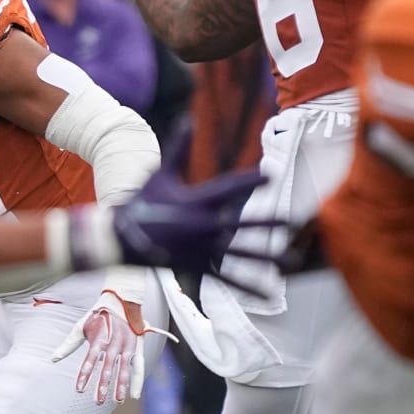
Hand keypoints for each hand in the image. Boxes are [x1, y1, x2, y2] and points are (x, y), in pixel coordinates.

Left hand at [52, 292, 174, 404]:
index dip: (85, 375)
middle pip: (108, 368)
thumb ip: (69, 344)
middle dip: (103, 386)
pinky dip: (137, 380)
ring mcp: (127, 345)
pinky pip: (138, 366)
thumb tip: (53, 359)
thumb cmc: (98, 316)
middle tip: (97, 402)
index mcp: (100, 338)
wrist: (122, 301)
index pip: (90, 360)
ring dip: (120, 386)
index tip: (79, 390)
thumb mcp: (81, 326)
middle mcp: (114, 343)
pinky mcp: (136, 346)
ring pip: (124, 369)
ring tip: (117, 401)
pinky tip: (134, 395)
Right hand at [67, 124, 284, 284]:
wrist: (119, 238)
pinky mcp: (199, 267)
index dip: (251, 180)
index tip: (271, 175)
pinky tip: (270, 295)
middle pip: (243, 225)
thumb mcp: (160, 173)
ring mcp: (202, 250)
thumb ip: (179, 147)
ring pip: (242, 256)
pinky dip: (250, 288)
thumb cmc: (141, 202)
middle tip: (293, 222)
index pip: (229, 188)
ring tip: (293, 263)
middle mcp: (204, 227)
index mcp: (196, 202)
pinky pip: (229, 279)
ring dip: (268, 260)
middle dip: (269, 223)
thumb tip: (188, 118)